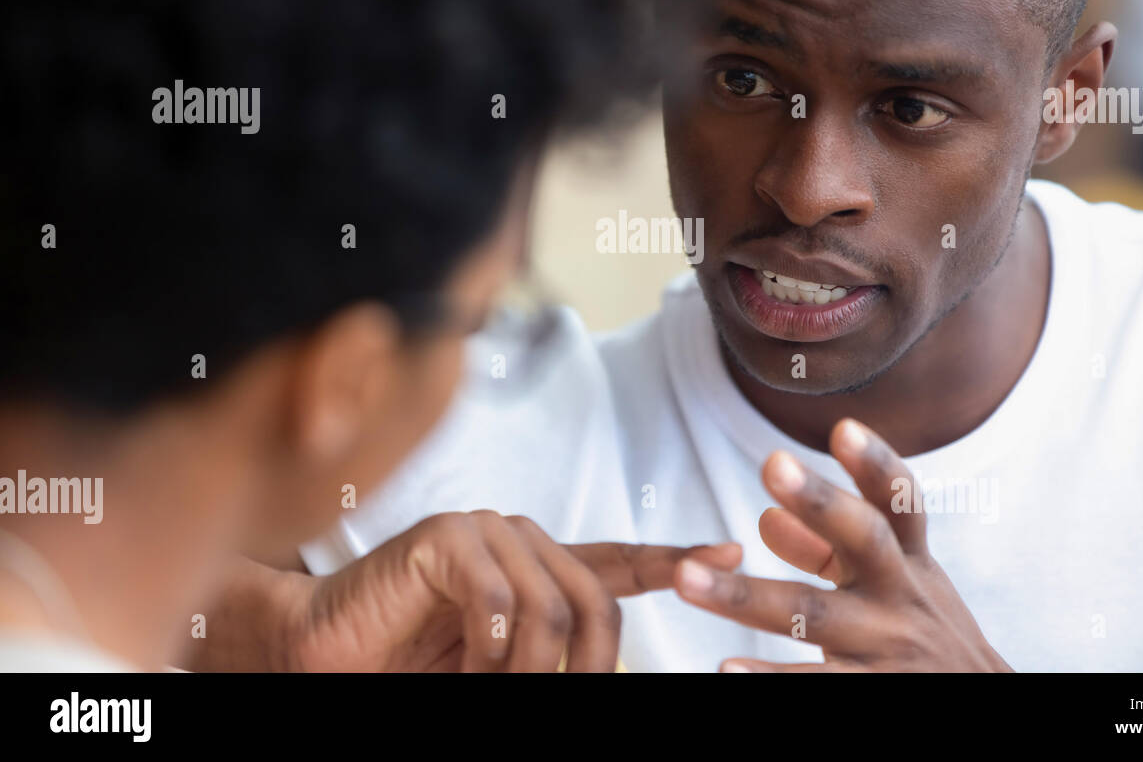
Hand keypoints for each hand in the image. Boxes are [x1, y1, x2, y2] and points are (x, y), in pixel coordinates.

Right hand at [286, 511, 741, 671]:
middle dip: (589, 666)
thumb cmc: (410, 666)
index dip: (673, 559)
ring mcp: (483, 532)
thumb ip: (551, 660)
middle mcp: (519, 540)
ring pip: (552, 605)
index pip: (617, 562)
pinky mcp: (445, 536)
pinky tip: (467, 670)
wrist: (324, 656)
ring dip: (531, 673)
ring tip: (495, 691)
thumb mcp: (501, 669)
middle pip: (595, 598)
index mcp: (538, 568)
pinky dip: (490, 652)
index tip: (729, 554)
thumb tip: (602, 674)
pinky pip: (500, 599)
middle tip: (567, 699)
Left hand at [672, 419, 1010, 671]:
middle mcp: (900, 595)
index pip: (899, 502)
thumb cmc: (917, 629)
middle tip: (771, 461)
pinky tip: (726, 668)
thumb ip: (828, 548)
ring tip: (686, 578)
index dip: (876, 464)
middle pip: (864, 540)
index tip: (844, 428)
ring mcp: (886, 648)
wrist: (976, 705)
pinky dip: (768, 678)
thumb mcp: (891, 581)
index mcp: (909, 558)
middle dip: (819, 501)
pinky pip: (815, 684)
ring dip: (744, 596)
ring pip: (811, 617)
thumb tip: (766, 519)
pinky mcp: (870, 694)